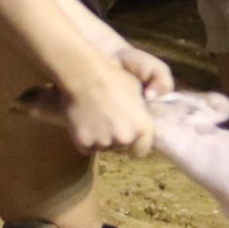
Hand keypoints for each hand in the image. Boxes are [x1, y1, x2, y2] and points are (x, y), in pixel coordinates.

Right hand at [15, 66, 155, 158]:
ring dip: (100, 139)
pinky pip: (87, 148)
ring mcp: (104, 142)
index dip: (134, 144)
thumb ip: (143, 111)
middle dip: (117, 140)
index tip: (128, 136)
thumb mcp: (139, 90)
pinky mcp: (84, 143)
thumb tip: (144, 119)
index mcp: (142, 127)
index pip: (141, 150)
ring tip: (95, 119)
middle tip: (108, 122)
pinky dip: (85, 140)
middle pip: (121, 148)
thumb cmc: (114, 78)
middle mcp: (125, 138)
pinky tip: (84, 123)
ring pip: (103, 148)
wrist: (84, 76)